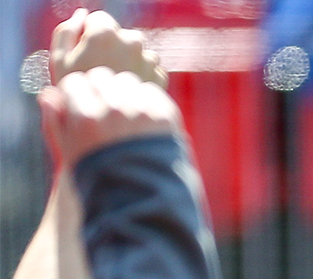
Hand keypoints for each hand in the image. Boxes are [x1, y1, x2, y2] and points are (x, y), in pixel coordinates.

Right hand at [39, 68, 181, 166]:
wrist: (142, 196)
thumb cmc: (100, 174)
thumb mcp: (70, 151)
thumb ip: (56, 121)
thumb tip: (48, 94)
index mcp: (85, 116)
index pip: (75, 82)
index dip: (77, 93)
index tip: (83, 103)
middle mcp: (113, 109)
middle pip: (102, 76)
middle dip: (100, 89)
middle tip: (105, 107)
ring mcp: (141, 111)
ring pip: (127, 80)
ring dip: (124, 92)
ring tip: (126, 113)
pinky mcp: (164, 114)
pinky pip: (151, 90)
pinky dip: (147, 100)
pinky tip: (144, 117)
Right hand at [51, 8, 167, 86]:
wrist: (111, 138)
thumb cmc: (77, 97)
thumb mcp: (59, 62)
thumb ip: (66, 32)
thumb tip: (81, 15)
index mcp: (106, 34)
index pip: (99, 19)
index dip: (90, 36)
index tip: (86, 54)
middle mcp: (133, 42)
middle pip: (121, 36)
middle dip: (112, 49)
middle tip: (101, 73)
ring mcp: (150, 61)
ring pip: (139, 53)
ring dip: (129, 63)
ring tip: (115, 87)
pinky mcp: (161, 78)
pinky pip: (151, 71)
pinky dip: (142, 79)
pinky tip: (130, 95)